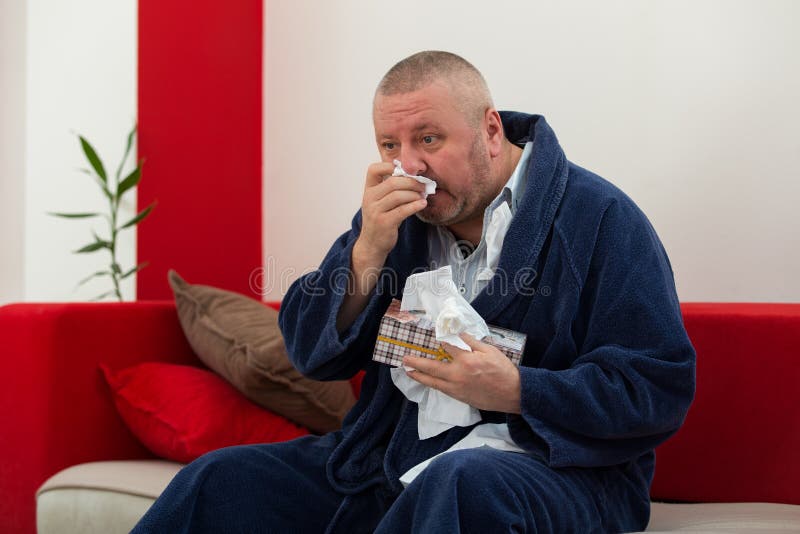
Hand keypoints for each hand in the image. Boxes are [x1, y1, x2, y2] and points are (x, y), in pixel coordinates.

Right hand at [357, 161, 427, 258]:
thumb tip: (415, 177)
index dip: (388, 166)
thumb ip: (392, 190)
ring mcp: (375, 211)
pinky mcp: (384, 223)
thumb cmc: (381, 219)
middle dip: (412, 182)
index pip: (373, 170)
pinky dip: (415, 206)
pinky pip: (402, 210)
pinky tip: (422, 204)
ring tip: (423, 195)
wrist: (372, 244)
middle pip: (393, 182)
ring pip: (399, 196)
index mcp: (368, 190)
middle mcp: (369, 199)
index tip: (405, 170)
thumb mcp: (381, 202)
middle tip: (424, 185)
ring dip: (415, 194)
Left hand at [402, 333, 521, 413]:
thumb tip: (457, 334)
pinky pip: (441, 390)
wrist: (512, 394)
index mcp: (466, 360)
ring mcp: (457, 388)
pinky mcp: (459, 397)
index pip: (446, 347)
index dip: (437, 340)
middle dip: (416, 363)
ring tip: (409, 371)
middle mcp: (457, 375)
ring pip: (433, 383)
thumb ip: (471, 342)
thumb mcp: (490, 350)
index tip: (429, 336)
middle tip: (404, 359)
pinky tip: (427, 381)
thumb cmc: (503, 370)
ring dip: (419, 376)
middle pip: (431, 368)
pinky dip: (432, 385)